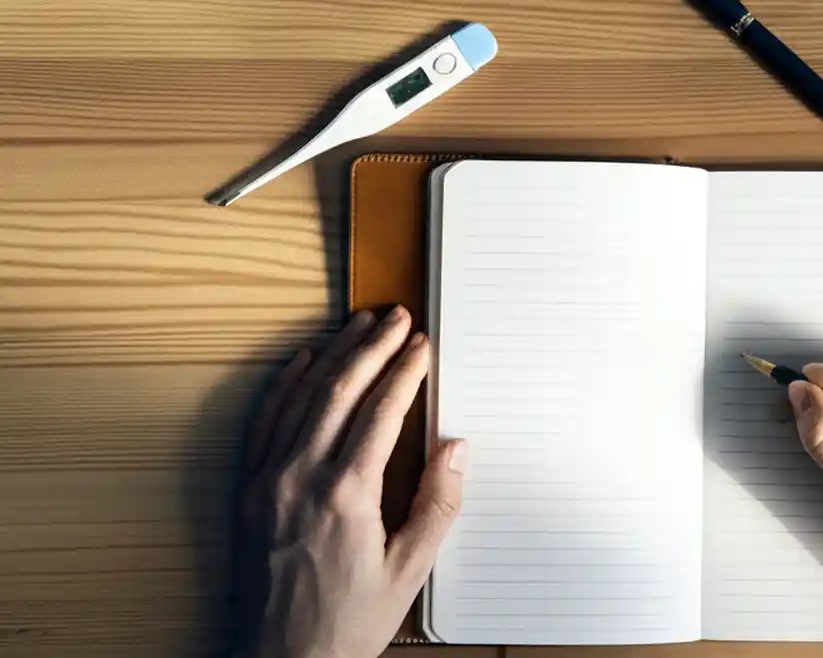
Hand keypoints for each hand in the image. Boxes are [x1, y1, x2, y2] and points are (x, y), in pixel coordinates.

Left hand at [234, 307, 466, 657]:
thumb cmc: (346, 622)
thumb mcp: (409, 571)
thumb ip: (437, 504)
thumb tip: (456, 448)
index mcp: (346, 495)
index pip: (381, 411)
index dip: (405, 372)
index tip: (422, 347)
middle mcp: (301, 477)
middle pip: (341, 391)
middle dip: (373, 347)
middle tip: (397, 319)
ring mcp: (268, 480)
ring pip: (302, 397)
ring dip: (334, 354)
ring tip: (359, 325)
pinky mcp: (247, 489)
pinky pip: (264, 421)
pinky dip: (284, 385)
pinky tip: (302, 361)